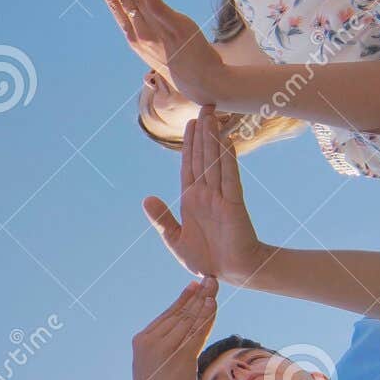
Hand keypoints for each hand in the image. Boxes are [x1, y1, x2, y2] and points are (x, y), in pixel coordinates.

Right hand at [92, 0, 223, 103]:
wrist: (204, 84)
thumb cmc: (184, 65)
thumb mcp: (161, 48)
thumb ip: (150, 31)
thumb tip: (144, 17)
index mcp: (135, 37)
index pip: (115, 7)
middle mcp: (139, 34)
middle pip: (118, 0)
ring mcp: (155, 32)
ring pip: (132, 0)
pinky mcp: (174, 28)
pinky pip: (155, 7)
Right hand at [130, 278, 218, 379]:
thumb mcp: (158, 367)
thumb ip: (167, 348)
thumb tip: (185, 334)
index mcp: (141, 341)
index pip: (167, 315)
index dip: (183, 298)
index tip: (195, 285)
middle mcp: (150, 341)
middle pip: (178, 313)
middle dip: (196, 295)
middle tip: (210, 280)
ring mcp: (163, 348)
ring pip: (188, 320)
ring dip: (203, 302)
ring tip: (214, 287)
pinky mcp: (179, 357)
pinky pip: (196, 332)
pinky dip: (206, 317)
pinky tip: (213, 305)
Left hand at [144, 109, 268, 284]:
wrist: (231, 273)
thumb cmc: (205, 259)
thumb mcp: (174, 239)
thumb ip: (162, 219)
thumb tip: (147, 198)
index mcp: (191, 199)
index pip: (188, 165)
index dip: (188, 144)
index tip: (190, 123)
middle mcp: (206, 194)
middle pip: (203, 157)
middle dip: (202, 132)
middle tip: (204, 107)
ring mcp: (220, 197)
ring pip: (215, 162)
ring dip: (213, 139)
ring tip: (212, 116)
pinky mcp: (233, 205)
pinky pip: (230, 179)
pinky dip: (228, 160)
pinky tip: (226, 142)